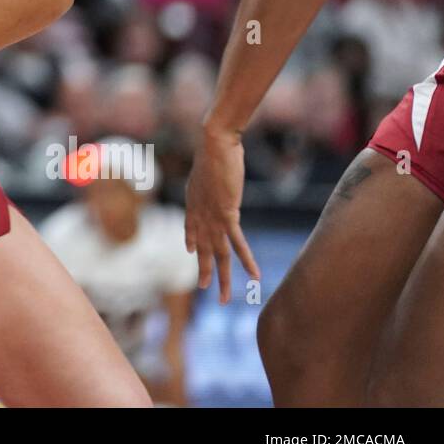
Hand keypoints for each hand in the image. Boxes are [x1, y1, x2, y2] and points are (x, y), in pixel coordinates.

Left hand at [184, 128, 258, 303]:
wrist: (214, 144)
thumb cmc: (213, 150)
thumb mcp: (206, 169)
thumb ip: (207, 180)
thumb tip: (210, 174)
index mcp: (193, 203)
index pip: (190, 228)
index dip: (190, 241)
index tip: (190, 251)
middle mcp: (199, 215)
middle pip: (203, 249)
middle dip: (204, 271)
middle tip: (205, 289)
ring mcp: (212, 218)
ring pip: (219, 255)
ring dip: (223, 278)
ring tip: (224, 299)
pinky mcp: (227, 215)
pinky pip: (238, 244)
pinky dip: (247, 261)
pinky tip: (254, 276)